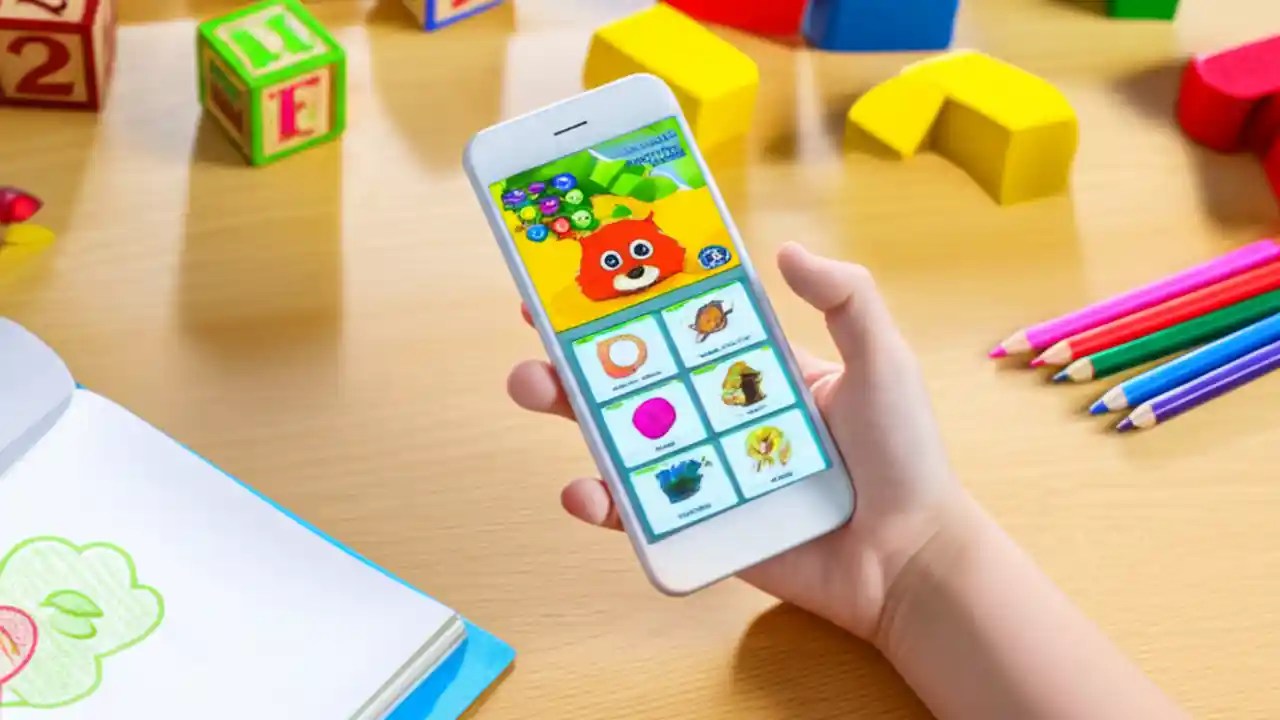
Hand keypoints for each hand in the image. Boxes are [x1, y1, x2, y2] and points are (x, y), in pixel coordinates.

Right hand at [508, 243, 964, 641]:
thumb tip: (785, 249)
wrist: (909, 560)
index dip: (631, 299)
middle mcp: (719, 416)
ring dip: (569, 410)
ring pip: (620, 438)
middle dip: (577, 351)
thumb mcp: (881, 360)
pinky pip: (637, 513)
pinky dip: (601, 501)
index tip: (582, 272)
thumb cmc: (903, 457)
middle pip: (633, 377)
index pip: (679, 324)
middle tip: (535, 326)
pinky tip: (583, 488)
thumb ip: (845, 299)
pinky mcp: (699, 526)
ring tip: (531, 385)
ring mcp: (705, 471)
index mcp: (754, 369)